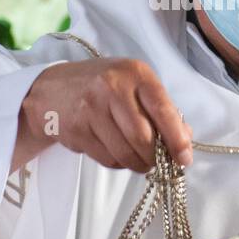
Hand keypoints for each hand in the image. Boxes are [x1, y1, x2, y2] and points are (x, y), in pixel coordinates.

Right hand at [16, 58, 191, 173]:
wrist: (52, 90)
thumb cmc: (103, 87)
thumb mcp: (134, 85)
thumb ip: (161, 109)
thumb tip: (185, 140)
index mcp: (135, 74)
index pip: (162, 109)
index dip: (176, 139)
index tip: (184, 158)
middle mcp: (112, 87)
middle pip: (143, 137)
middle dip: (155, 157)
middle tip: (159, 163)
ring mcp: (91, 109)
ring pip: (125, 152)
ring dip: (138, 164)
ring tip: (140, 160)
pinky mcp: (77, 130)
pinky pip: (107, 158)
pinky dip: (118, 163)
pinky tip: (117, 153)